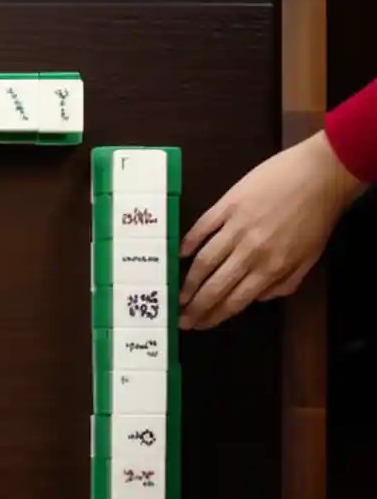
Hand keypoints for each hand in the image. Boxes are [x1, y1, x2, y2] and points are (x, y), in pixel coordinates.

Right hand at [178, 130, 364, 329]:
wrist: (321, 173)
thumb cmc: (318, 216)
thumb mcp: (310, 257)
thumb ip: (285, 282)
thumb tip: (256, 298)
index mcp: (271, 267)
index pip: (235, 300)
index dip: (214, 316)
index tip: (198, 325)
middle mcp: (249, 252)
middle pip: (215, 286)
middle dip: (195, 307)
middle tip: (180, 318)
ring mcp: (235, 228)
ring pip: (204, 261)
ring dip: (188, 282)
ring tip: (178, 295)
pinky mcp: (227, 205)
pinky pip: (202, 228)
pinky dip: (188, 242)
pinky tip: (179, 254)